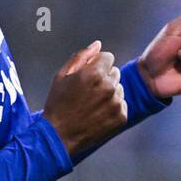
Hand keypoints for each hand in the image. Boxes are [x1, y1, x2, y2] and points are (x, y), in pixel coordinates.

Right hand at [42, 40, 126, 156]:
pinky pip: (122, 104)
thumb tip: (98, 44)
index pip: (108, 57)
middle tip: (87, 92)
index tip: (87, 76)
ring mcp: (117, 103)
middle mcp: (109, 87)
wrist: (59, 136)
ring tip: (91, 104)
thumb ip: (81, 56)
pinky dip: (112, 107)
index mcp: (95, 73)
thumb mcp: (62, 76)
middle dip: (103, 78)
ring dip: (109, 92)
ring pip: (119, 88)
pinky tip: (97, 114)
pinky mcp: (121, 117)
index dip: (96, 65)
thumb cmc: (58, 104)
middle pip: (115, 72)